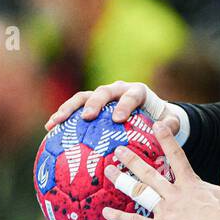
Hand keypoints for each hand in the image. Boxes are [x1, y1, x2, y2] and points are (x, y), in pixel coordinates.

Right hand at [43, 80, 179, 133]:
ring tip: (55, 122)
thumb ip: (170, 126)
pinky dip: (62, 116)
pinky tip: (48, 129)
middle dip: (94, 103)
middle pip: (103, 92)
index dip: (125, 105)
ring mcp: (102, 96)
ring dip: (68, 108)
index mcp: (138, 92)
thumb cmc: (160, 119)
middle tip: (86, 117)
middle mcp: (118, 90)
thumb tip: (162, 129)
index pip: (131, 94)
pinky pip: (74, 108)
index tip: (119, 119)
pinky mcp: (90, 104)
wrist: (150, 112)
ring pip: (83, 97)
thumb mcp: (170, 122)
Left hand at [102, 121, 219, 219]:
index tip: (155, 124)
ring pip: (140, 191)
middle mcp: (175, 193)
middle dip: (132, 160)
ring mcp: (167, 210)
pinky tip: (105, 212)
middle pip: (150, 173)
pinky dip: (120, 217)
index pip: (176, 156)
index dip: (166, 139)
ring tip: (108, 171)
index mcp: (190, 183)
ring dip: (122, 180)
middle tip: (117, 150)